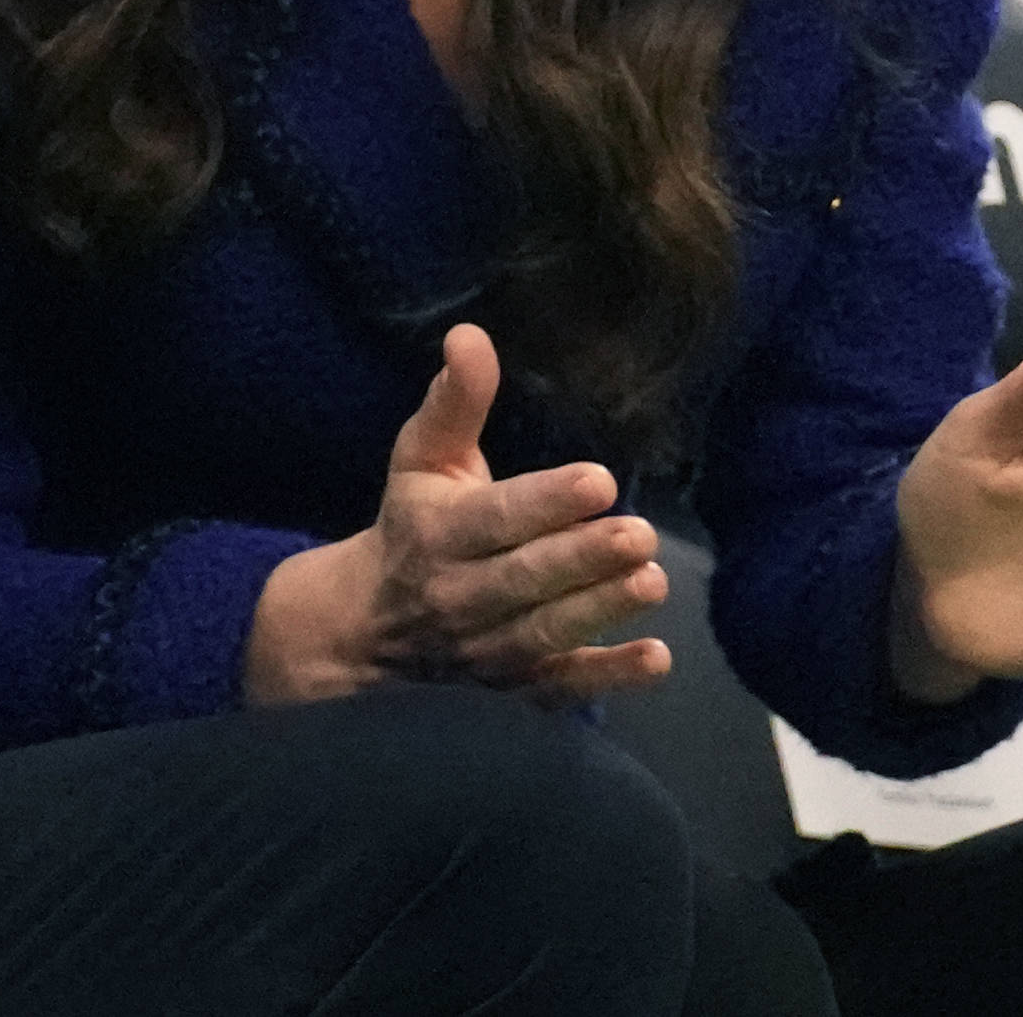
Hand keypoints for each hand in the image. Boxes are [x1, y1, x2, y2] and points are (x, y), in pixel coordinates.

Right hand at [242, 325, 670, 707]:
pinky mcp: (511, 689)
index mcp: (435, 532)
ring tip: (654, 582)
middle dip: (581, 559)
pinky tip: (655, 659)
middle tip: (640, 535)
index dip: (545, 502)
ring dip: (599, 611)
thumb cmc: (411, 524)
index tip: (598, 480)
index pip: (493, 519)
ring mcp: (484, 650)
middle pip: (522, 580)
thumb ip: (454, 401)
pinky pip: (557, 689)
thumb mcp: (421, 458)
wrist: (366, 627)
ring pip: (542, 634)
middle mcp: (456, 595)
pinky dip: (605, 679)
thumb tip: (470, 334)